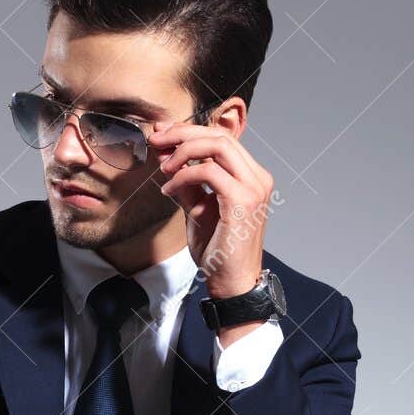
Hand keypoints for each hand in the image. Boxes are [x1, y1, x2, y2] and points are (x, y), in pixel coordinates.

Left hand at [151, 121, 272, 301]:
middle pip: (220, 135)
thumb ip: (186, 182)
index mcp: (250, 176)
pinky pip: (209, 172)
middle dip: (183, 133)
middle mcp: (256, 177)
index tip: (163, 136)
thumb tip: (166, 157)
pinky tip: (169, 189)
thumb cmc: (218, 250)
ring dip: (184, 151)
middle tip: (157, 140)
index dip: (190, 132)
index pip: (221, 139)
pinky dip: (184, 175)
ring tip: (163, 167)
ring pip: (218, 145)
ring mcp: (253, 187)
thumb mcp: (197, 208)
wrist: (231, 282)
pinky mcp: (243, 200)